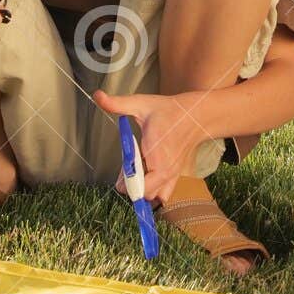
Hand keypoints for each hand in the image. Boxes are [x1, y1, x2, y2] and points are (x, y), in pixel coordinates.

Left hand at [93, 89, 205, 206]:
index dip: (125, 179)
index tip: (125, 164)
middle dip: (131, 183)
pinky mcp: (176, 177)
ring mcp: (172, 176)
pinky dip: (154, 189)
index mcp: (157, 157)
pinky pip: (163, 194)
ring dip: (143, 188)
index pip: (137, 185)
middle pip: (142, 194)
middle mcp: (166, 171)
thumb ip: (118, 104)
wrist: (195, 115)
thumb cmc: (169, 111)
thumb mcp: (141, 104)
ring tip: (139, 170)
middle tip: (129, 165)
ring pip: (154, 197)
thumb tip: (98, 96)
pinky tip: (148, 172)